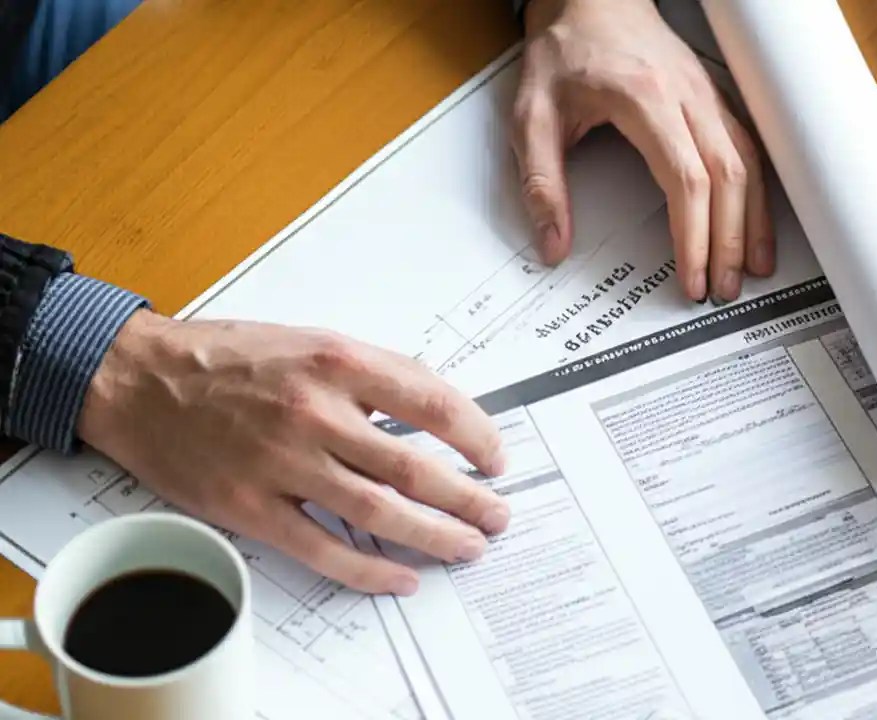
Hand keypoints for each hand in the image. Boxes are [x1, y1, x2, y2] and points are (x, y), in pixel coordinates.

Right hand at [77, 311, 509, 595]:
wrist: (138, 379)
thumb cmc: (227, 358)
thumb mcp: (311, 341)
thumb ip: (373, 374)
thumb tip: (436, 410)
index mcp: (337, 363)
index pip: (433, 404)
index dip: (477, 436)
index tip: (495, 457)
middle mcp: (315, 413)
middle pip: (415, 468)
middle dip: (468, 498)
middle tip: (497, 514)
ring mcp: (282, 464)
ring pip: (379, 513)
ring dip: (435, 535)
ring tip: (468, 545)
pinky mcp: (250, 506)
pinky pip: (323, 549)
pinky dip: (370, 569)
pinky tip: (401, 577)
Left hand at [514, 0, 774, 302]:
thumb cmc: (564, 50)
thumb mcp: (531, 116)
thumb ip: (540, 183)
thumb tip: (552, 242)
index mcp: (645, 100)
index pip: (686, 179)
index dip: (694, 235)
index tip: (690, 276)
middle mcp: (687, 96)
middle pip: (729, 177)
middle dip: (730, 240)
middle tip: (724, 287)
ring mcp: (706, 95)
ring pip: (749, 162)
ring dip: (755, 219)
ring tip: (754, 265)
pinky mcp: (712, 98)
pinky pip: (748, 147)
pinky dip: (758, 190)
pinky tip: (758, 220)